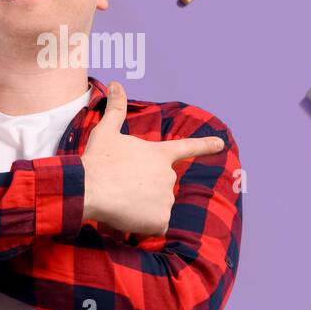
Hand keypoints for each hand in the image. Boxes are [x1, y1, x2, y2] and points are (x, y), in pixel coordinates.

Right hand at [81, 81, 225, 236]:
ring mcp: (166, 198)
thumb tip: (116, 83)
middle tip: (120, 187)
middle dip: (144, 190)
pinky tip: (126, 216)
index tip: (221, 144)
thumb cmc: (98, 159)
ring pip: (157, 208)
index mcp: (159, 155)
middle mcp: (168, 176)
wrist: (89, 187)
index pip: (186, 148)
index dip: (204, 146)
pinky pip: (154, 226)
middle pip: (161, 186)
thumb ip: (116, 108)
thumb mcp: (107, 131)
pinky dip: (142, 225)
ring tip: (120, 200)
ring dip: (142, 208)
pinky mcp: (161, 220)